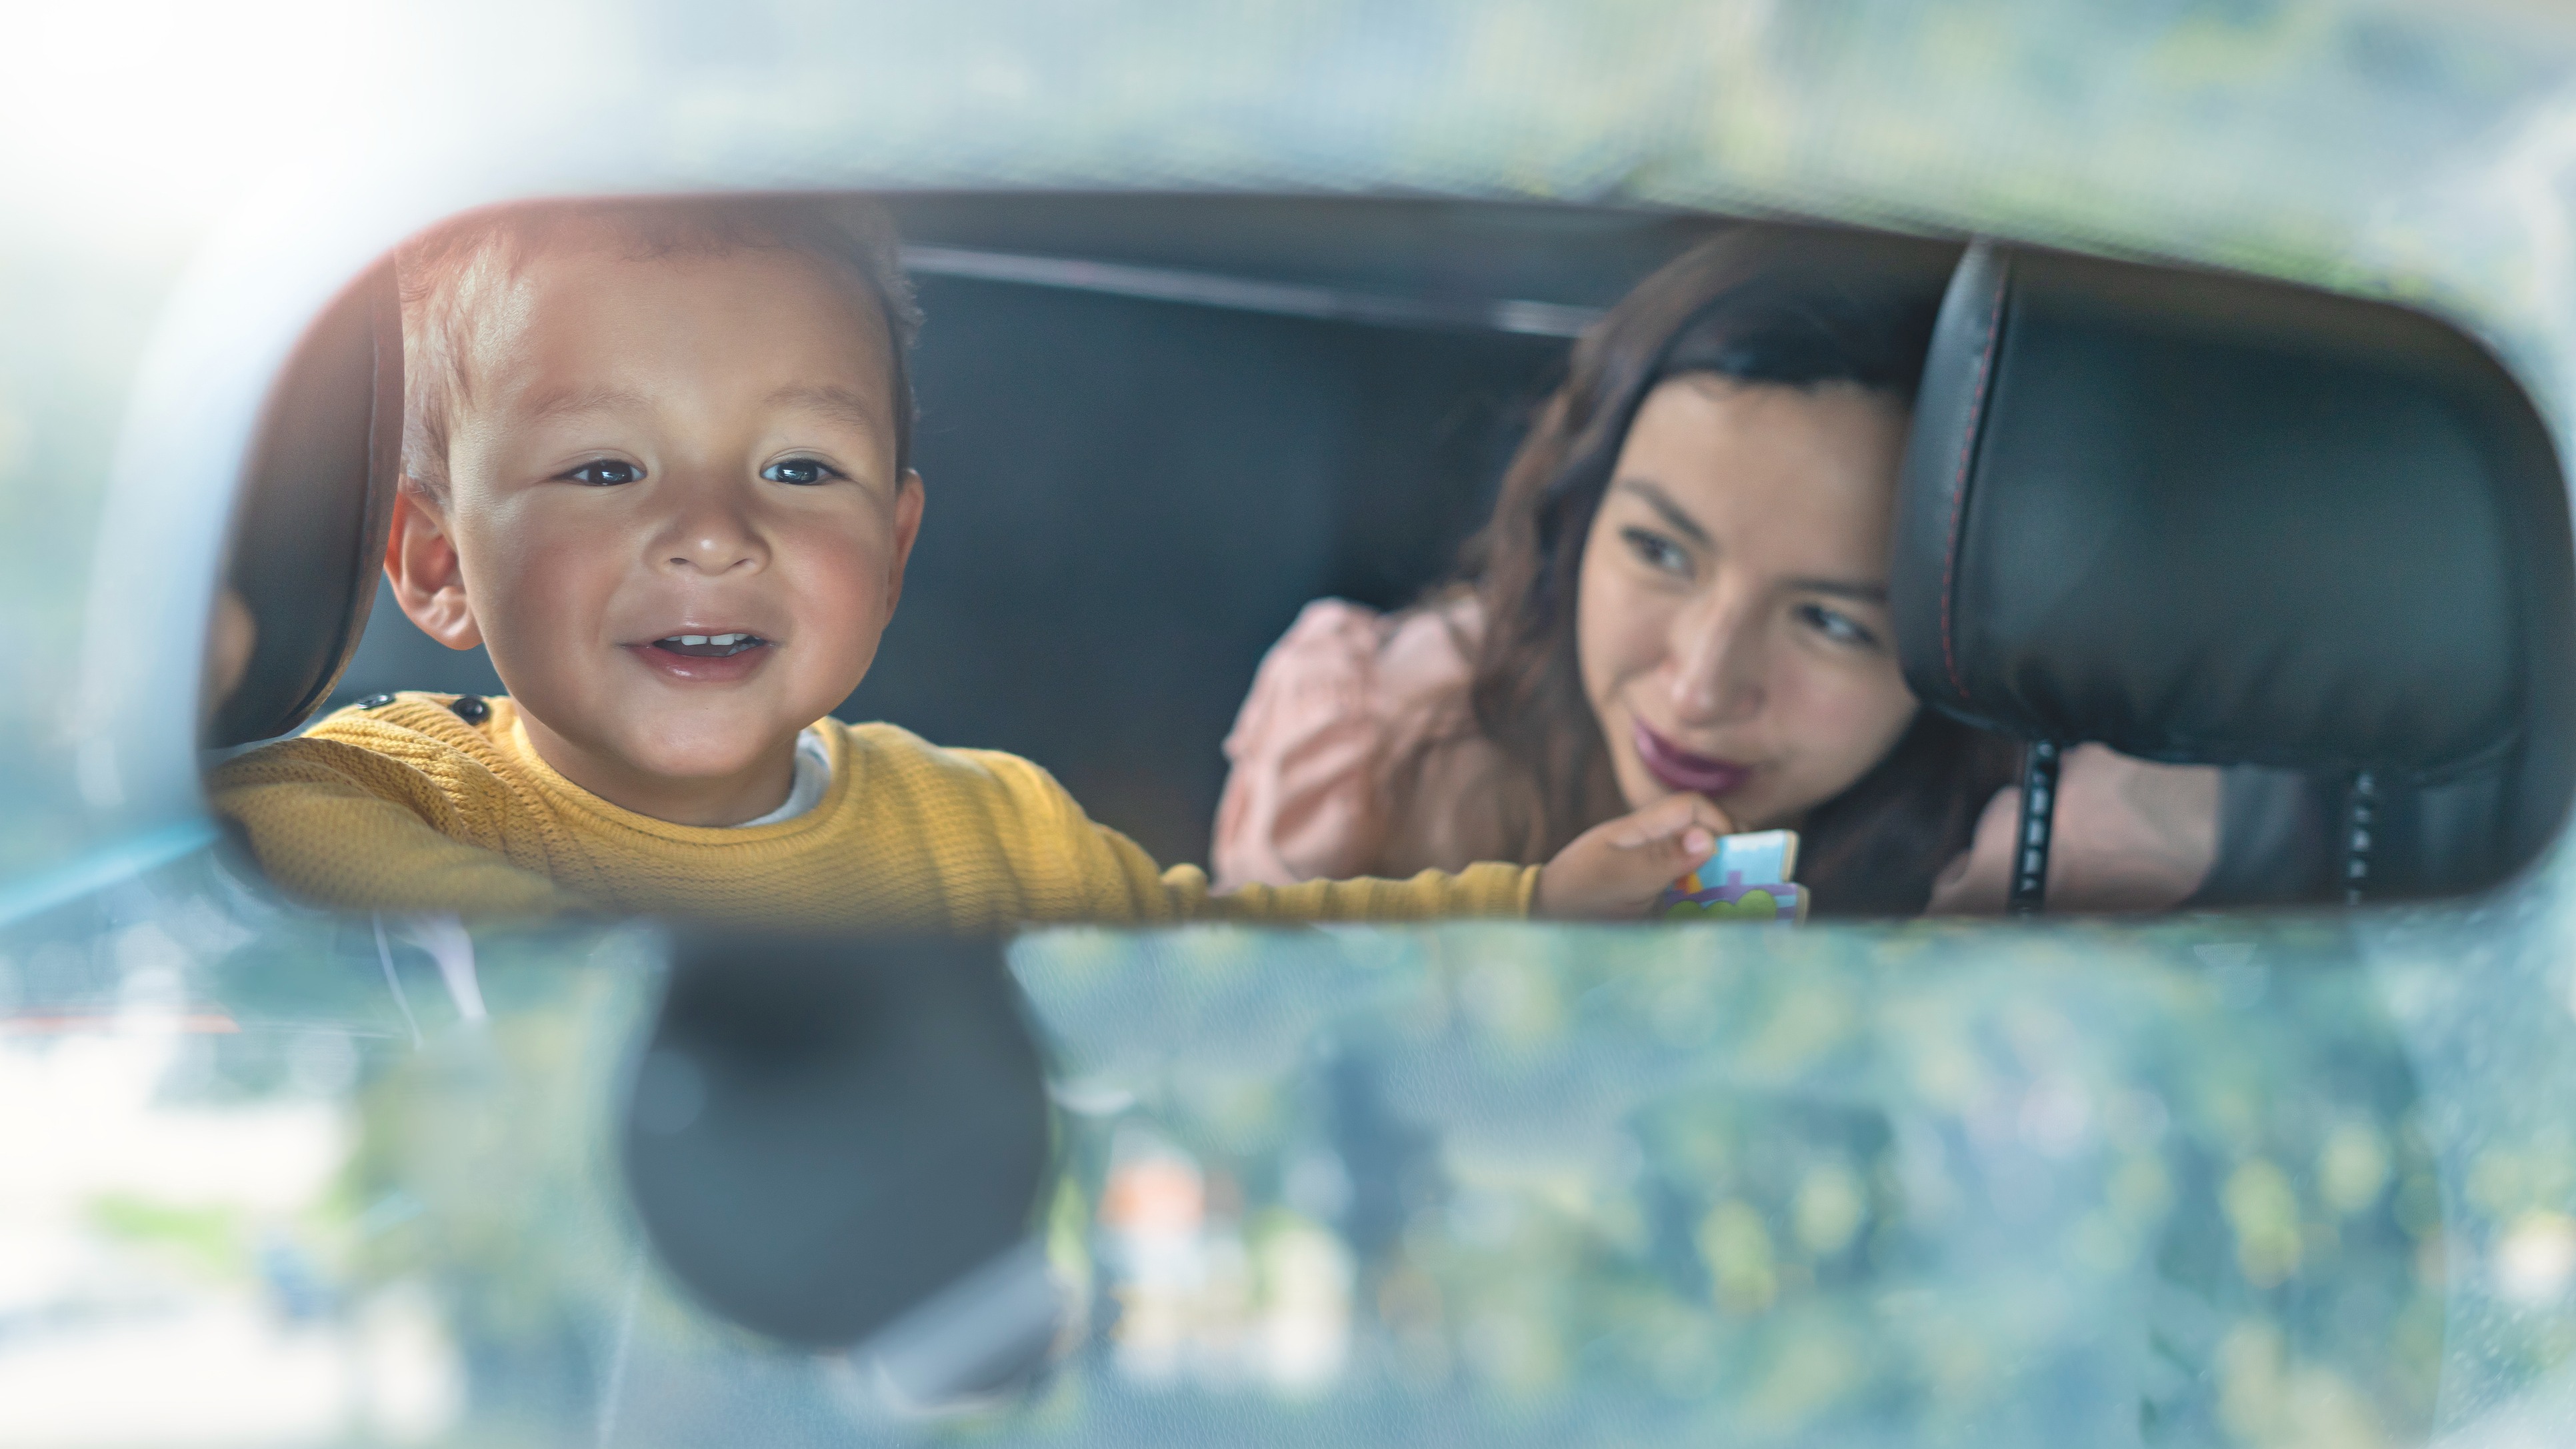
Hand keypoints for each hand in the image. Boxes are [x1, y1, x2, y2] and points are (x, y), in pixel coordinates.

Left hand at [1534, 793, 1736, 918]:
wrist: (1546, 921)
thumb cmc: (1575, 893)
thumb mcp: (1617, 876)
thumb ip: (1660, 858)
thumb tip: (1708, 838)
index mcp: (1642, 829)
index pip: (1693, 807)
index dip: (1719, 823)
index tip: (1734, 855)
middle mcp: (1654, 845)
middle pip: (1706, 833)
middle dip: (1730, 852)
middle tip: (1746, 881)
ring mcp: (1656, 871)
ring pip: (1704, 864)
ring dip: (1723, 879)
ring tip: (1738, 902)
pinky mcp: (1658, 898)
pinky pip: (1693, 892)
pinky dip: (1709, 901)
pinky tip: (1717, 918)